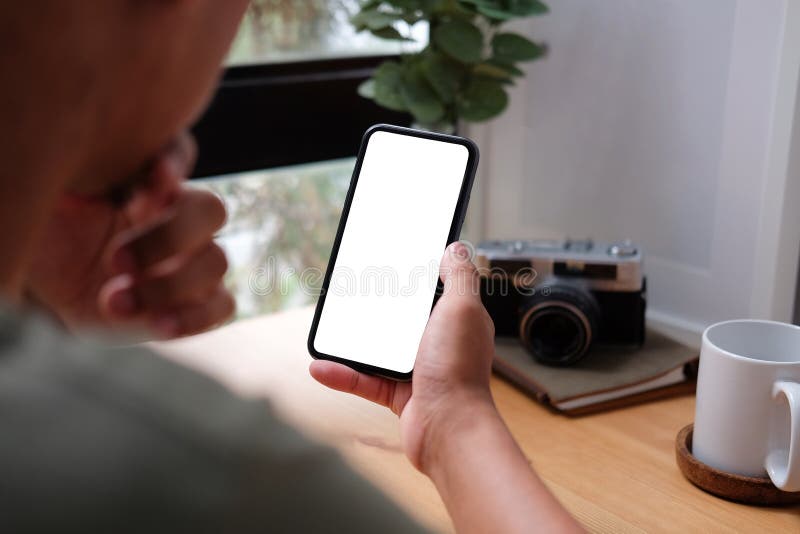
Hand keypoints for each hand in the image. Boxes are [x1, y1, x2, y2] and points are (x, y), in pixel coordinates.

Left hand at [25, 132, 234, 338]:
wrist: (51, 288)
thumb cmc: (56, 232)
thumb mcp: (63, 194)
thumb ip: (103, 176)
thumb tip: (159, 179)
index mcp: (149, 179)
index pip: (178, 152)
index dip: (172, 163)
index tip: (147, 183)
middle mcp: (182, 216)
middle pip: (211, 210)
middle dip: (167, 237)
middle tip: (116, 259)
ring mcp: (195, 261)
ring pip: (216, 262)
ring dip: (168, 286)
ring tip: (115, 300)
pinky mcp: (196, 304)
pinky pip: (223, 307)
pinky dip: (194, 316)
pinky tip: (156, 322)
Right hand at [310, 242, 496, 471]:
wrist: (448, 430)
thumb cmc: (458, 370)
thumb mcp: (462, 309)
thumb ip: (460, 276)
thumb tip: (455, 249)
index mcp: (457, 319)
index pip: (436, 290)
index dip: (416, 275)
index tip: (391, 262)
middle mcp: (439, 343)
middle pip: (403, 317)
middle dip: (378, 306)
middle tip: (351, 290)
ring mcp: (419, 369)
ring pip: (380, 349)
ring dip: (353, 342)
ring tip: (329, 328)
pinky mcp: (400, 395)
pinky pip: (365, 380)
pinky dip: (343, 374)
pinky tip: (321, 367)